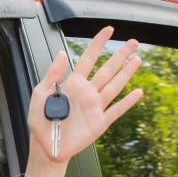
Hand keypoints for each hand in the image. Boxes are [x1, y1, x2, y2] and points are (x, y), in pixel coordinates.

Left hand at [28, 26, 142, 162]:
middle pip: (107, 70)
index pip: (88, 59)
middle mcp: (87, 93)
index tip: (108, 30)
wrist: (46, 146)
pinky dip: (128, 102)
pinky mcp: (99, 123)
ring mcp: (95, 107)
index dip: (98, 44)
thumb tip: (61, 53)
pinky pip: (116, 110)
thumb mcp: (40, 94)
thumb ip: (51, 74)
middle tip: (133, 41)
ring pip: (115, 86)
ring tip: (137, 59)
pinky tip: (138, 92)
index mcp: (73, 84)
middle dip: (120, 55)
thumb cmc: (41, 121)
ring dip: (126, 73)